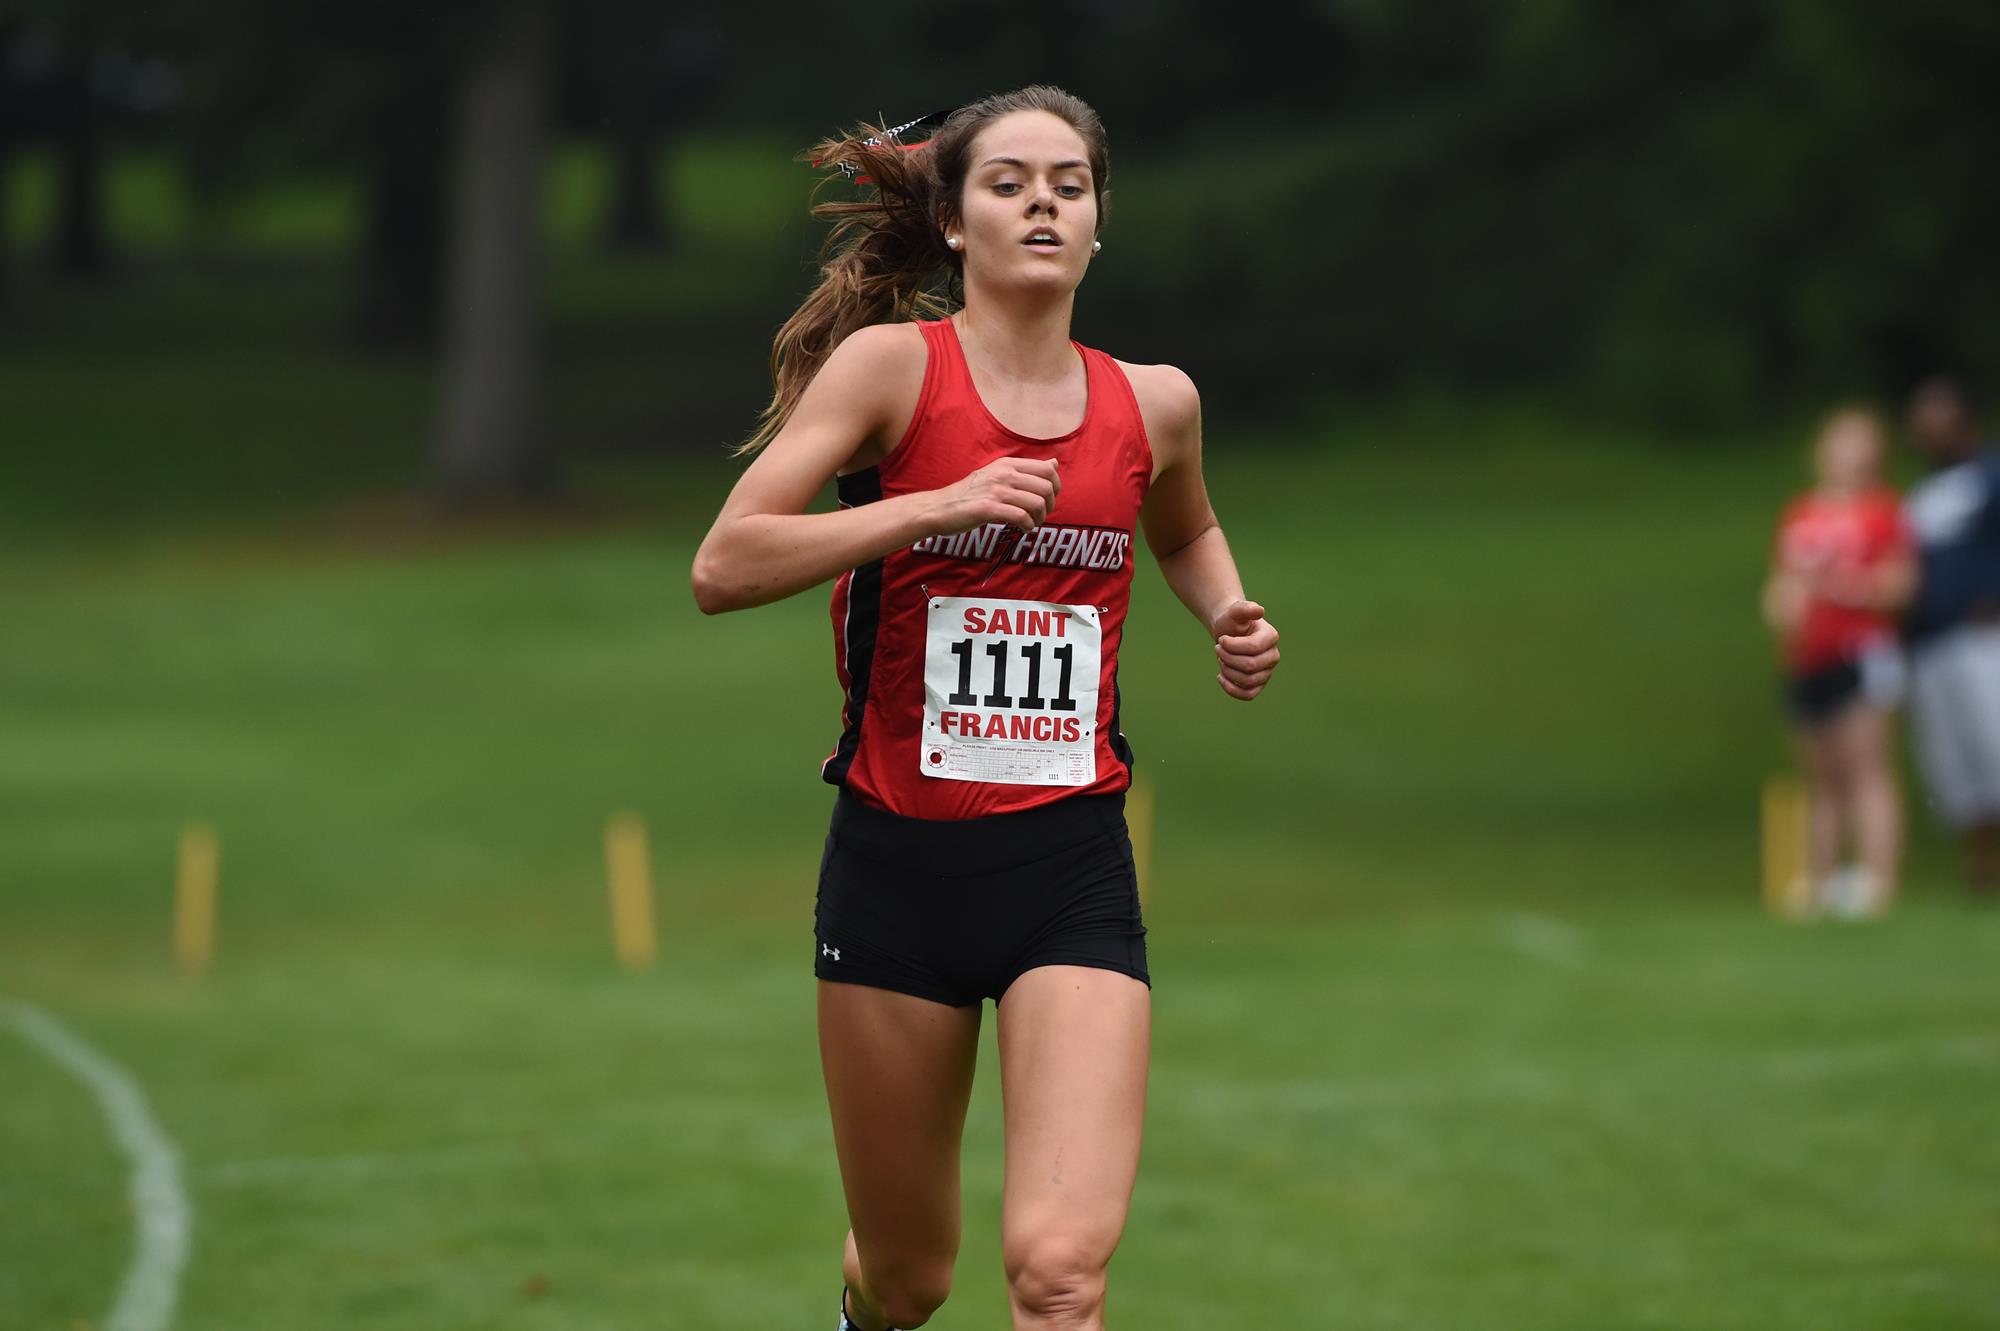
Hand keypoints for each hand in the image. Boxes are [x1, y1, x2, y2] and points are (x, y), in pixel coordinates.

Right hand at [927, 456, 1060, 534]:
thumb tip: (1055, 463)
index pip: (1047, 469)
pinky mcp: (988, 508)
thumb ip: (1026, 469)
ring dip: (1040, 518)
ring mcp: (995, 490)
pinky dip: (1028, 526)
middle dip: (1049, 505)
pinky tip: (1023, 529)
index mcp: (1007, 463)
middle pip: (1046, 487)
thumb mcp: (998, 474)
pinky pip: (1021, 517)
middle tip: (1040, 515)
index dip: (1055, 487)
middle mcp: (1003, 473)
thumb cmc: (970, 494)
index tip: (1048, 499)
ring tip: (1031, 524)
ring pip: (1036, 503)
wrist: (939, 508)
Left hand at [1211, 599, 1278, 699]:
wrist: (1228, 632)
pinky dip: (1231, 689)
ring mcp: (1267, 671)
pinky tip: (1220, 677)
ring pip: (1248, 681)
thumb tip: (1259, 610)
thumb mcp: (1235, 611)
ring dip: (1227, 672)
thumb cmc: (1232, 621)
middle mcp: (1273, 655)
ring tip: (1220, 660)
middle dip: (1228, 658)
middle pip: (1250, 666)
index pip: (1253, 648)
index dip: (1232, 646)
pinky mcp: (1258, 684)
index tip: (1221, 639)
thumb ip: (1244, 609)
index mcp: (1271, 636)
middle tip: (1217, 648)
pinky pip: (1248, 695)